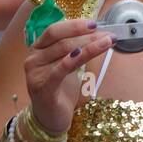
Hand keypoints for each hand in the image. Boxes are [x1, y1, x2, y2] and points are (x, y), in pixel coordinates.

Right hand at [24, 17, 114, 135]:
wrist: (50, 118)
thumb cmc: (60, 90)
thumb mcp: (68, 65)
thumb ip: (75, 50)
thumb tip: (97, 33)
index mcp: (38, 50)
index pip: (54, 30)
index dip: (74, 25)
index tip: (95, 23)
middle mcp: (33, 58)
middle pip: (61, 40)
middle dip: (87, 35)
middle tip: (108, 34)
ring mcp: (36, 73)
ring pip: (64, 52)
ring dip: (89, 45)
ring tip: (108, 42)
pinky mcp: (42, 87)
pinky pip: (61, 69)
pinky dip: (75, 59)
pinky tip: (87, 53)